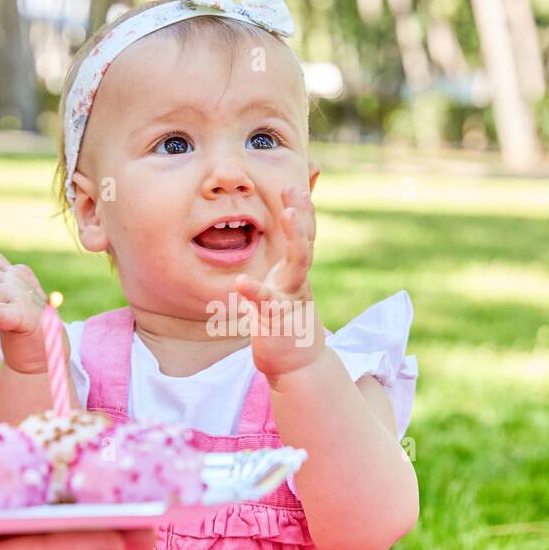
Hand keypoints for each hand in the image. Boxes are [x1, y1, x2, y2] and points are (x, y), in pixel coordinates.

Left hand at [235, 185, 325, 379]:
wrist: (296, 364)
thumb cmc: (285, 321)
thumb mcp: (283, 286)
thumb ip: (280, 266)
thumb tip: (277, 245)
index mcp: (295, 272)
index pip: (304, 235)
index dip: (302, 210)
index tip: (296, 185)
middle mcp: (298, 280)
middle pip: (306, 241)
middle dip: (303, 214)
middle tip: (295, 189)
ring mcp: (291, 298)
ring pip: (298, 264)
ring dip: (296, 238)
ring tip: (287, 215)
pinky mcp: (277, 319)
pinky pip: (267, 302)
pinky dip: (256, 292)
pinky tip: (242, 282)